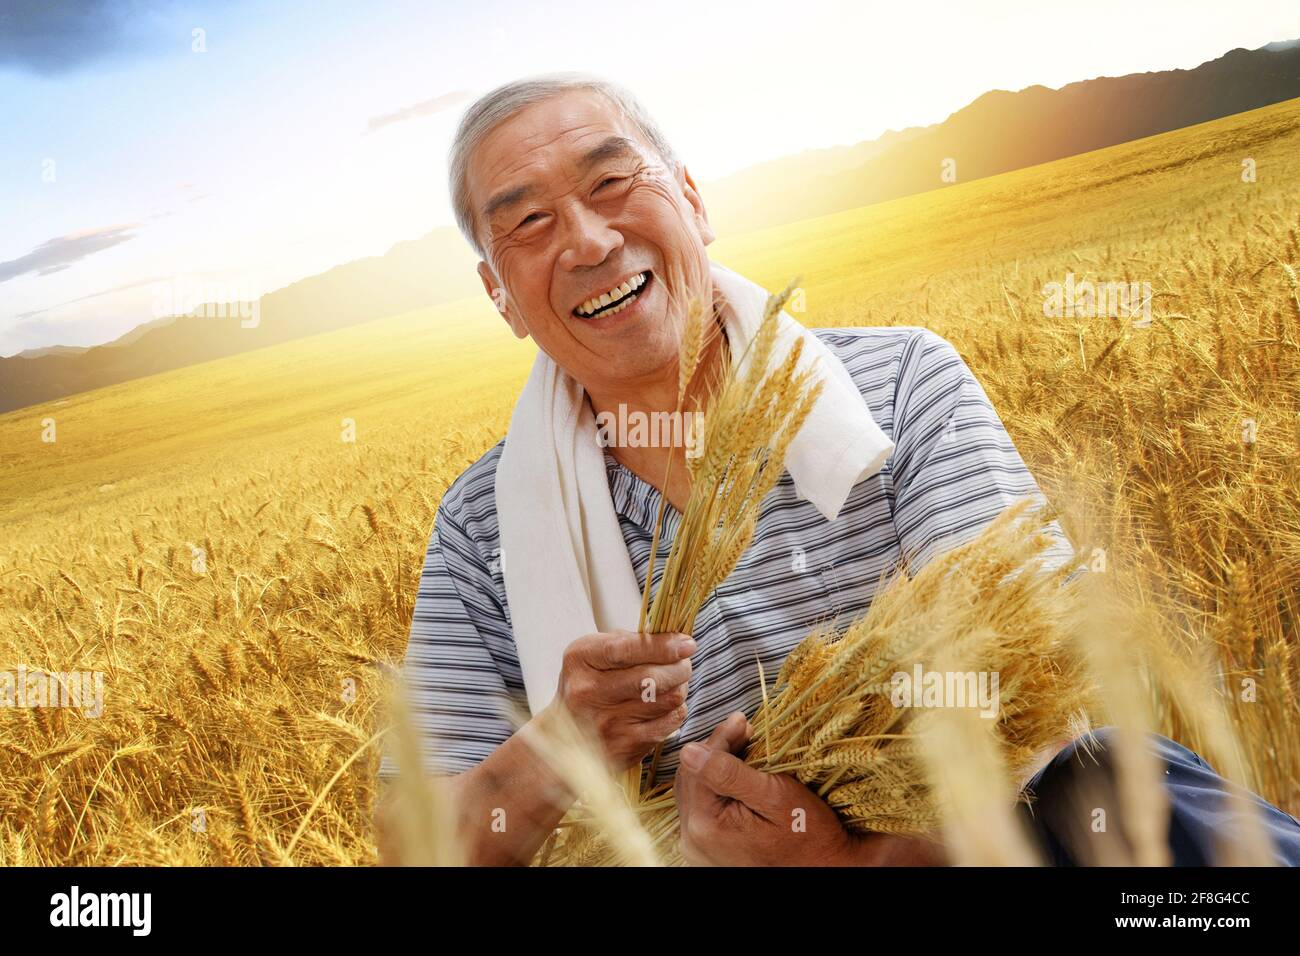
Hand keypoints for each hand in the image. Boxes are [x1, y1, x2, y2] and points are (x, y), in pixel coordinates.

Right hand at [552, 630, 694, 770]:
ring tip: (675, 682)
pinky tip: (667, 704)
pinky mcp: (624, 748)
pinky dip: (676, 710)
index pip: (626, 649)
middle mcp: (589, 692)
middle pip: (652, 678)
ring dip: (680, 687)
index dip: (663, 645)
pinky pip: (669, 723)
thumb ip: (628, 641)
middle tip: (684, 663)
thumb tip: (676, 640)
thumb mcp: (592, 655)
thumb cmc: (586, 686)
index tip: (687, 643)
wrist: (564, 738)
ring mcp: (607, 723)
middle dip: (680, 667)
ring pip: (667, 700)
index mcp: (580, 660)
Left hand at [674, 711, 855, 864]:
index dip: (720, 738)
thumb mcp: (773, 796)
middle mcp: (693, 841)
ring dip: (715, 765)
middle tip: (744, 728)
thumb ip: (727, 773)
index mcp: (705, 826)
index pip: (698, 766)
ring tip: (742, 745)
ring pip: (696, 791)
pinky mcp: (707, 849)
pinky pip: (703, 808)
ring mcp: (697, 848)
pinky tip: (736, 774)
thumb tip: (688, 750)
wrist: (824, 867)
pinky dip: (716, 786)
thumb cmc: (807, 834)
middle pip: (693, 778)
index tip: (742, 719)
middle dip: (717, 749)